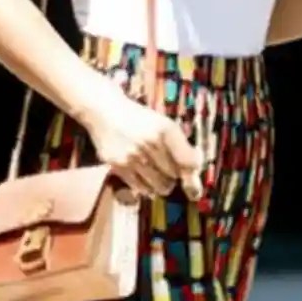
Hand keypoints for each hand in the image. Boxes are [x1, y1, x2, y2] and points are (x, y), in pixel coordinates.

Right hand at [81, 83, 202, 199]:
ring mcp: (133, 155)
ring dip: (162, 183)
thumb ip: (181, 147)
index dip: (193, 175)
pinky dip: (147, 187)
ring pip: (160, 186)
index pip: (188, 162)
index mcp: (166, 129)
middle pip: (175, 176)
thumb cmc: (140, 120)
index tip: (195, 185)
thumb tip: (196, 170)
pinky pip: (142, 188)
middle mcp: (150, 142)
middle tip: (168, 169)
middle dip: (175, 175)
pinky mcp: (118, 166)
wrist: (105, 112)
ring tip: (156, 173)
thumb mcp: (164, 125)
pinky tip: (144, 176)